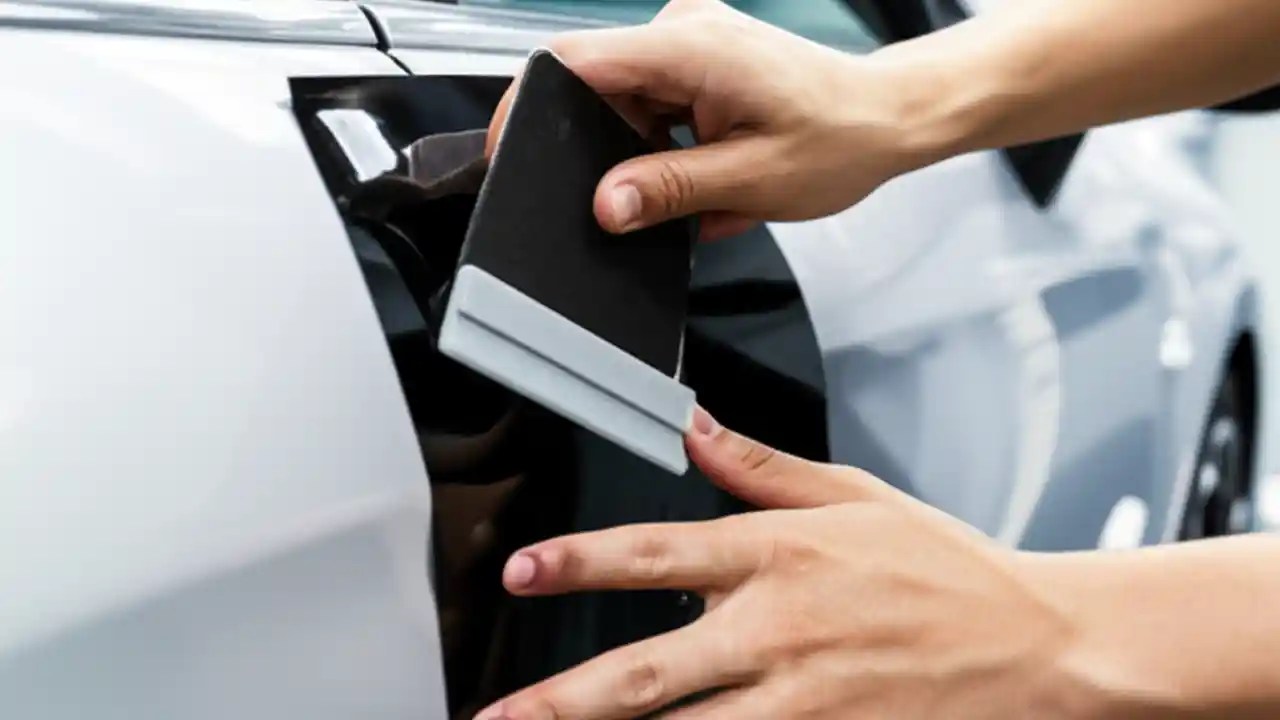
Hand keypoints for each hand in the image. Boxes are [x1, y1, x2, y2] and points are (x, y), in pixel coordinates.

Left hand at [474, 409, 1088, 719]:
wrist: (1044, 644)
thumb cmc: (951, 568)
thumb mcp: (857, 494)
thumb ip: (761, 465)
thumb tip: (693, 424)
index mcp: (782, 554)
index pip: (658, 553)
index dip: (580, 562)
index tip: (522, 572)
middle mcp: (781, 629)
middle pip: (649, 670)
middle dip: (563, 699)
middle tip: (498, 716)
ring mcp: (807, 700)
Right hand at [485, 0, 935, 240]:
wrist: (889, 117)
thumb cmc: (841, 138)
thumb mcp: (750, 181)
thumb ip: (668, 191)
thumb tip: (605, 205)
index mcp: (690, 46)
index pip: (572, 60)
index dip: (527, 107)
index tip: (513, 151)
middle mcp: (684, 30)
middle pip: (597, 91)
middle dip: (614, 153)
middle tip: (668, 193)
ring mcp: (691, 41)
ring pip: (624, 104)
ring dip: (651, 155)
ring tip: (711, 178)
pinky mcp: (698, 59)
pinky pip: (651, 106)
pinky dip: (670, 146)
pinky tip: (713, 167)